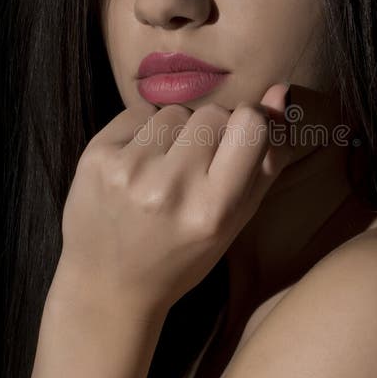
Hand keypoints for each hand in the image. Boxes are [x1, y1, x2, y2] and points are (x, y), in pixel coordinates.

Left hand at [55, 83, 293, 313]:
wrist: (108, 284)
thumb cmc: (182, 254)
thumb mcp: (235, 221)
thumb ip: (266, 160)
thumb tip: (280, 92)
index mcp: (215, 210)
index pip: (252, 124)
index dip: (251, 124)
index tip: (240, 143)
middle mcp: (171, 188)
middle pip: (214, 113)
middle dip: (212, 131)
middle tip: (196, 168)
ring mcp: (129, 170)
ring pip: (175, 111)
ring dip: (176, 132)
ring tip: (164, 169)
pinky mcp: (96, 156)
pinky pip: (139, 112)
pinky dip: (144, 132)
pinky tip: (138, 165)